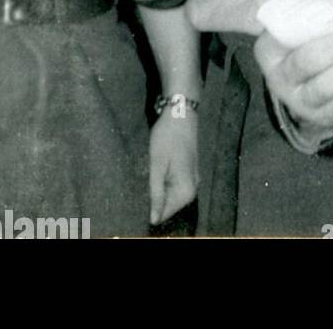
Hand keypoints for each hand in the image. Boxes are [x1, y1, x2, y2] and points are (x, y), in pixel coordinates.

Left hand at [148, 105, 198, 224]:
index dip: (150, 210)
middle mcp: (193, 188)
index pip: (165, 214)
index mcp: (187, 190)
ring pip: (171, 195)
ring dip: (158, 190)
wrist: (181, 112)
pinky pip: (174, 186)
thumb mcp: (157, 165)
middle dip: (154, 199)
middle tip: (143, 181)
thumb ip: (157, 194)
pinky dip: (163, 183)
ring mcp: (192, 179)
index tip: (139, 198)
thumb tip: (154, 220)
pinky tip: (156, 171)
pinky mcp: (189, 171)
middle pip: (169, 205)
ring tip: (149, 174)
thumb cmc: (167, 137)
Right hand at [254, 26, 332, 132]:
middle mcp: (279, 80)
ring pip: (329, 86)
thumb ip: (318, 12)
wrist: (306, 80)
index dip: (326, 25)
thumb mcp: (302, 23)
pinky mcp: (321, 118)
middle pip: (313, 60)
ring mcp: (299, 104)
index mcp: (268, 51)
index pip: (295, 34)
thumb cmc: (309, 40)